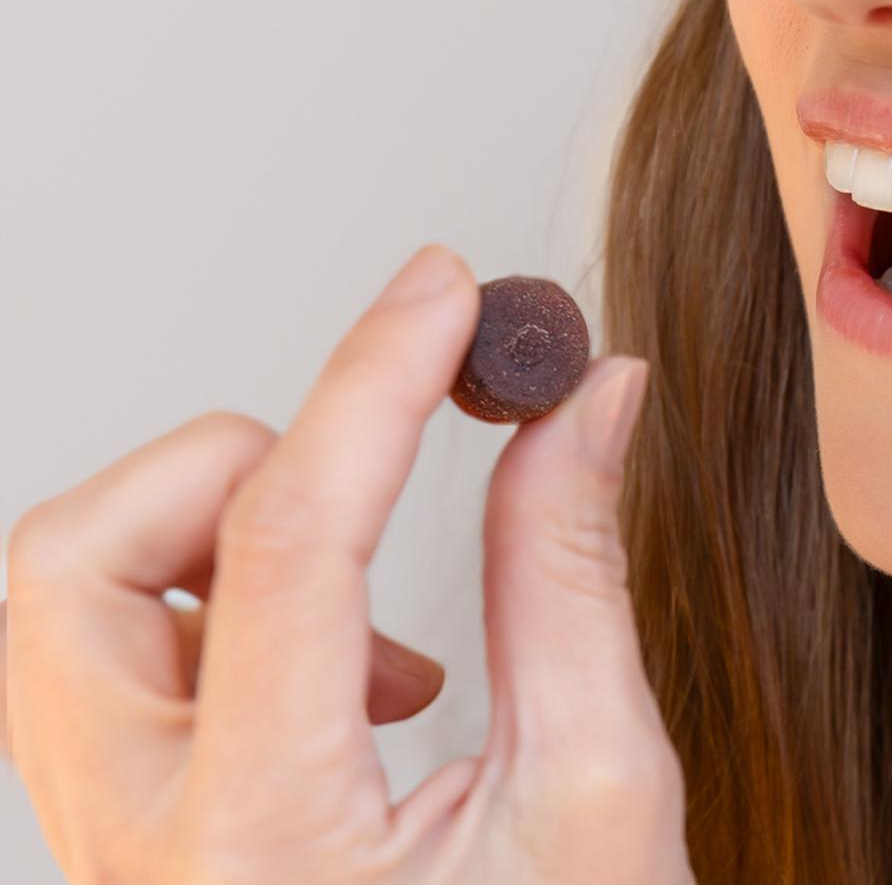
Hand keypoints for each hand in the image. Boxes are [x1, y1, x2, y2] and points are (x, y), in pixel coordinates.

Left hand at [1, 245, 691, 884]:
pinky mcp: (139, 845)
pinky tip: (353, 671)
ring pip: (60, 611)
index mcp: (266, 847)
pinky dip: (217, 614)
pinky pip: (104, 674)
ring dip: (207, 541)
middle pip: (73, 563)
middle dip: (232, 465)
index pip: (291, 539)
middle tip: (382, 462)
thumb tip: (582, 401)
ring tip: (368, 604)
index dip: (379, 379)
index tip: (449, 292)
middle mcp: (146, 852)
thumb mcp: (602, 793)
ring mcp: (122, 855)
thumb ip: (571, 574)